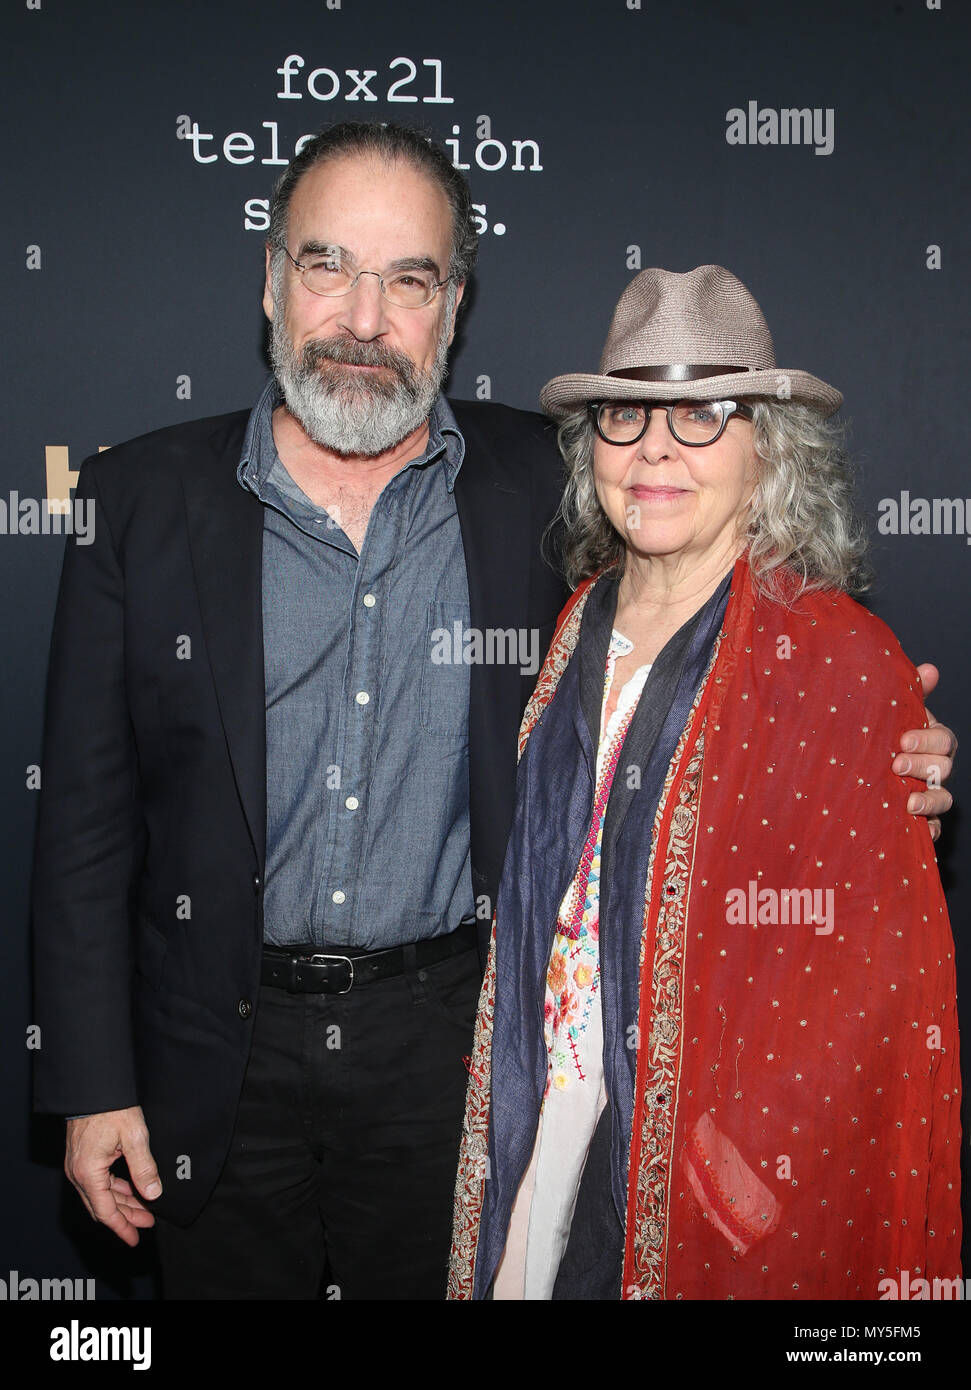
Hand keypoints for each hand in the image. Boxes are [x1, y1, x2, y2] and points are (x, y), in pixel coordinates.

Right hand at [65, 1107, 160, 1246]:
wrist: (94, 1085)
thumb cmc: (112, 1107)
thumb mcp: (135, 1136)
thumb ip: (144, 1167)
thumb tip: (153, 1193)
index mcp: (88, 1173)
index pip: (105, 1212)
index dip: (122, 1227)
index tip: (136, 1238)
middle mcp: (78, 1173)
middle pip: (102, 1207)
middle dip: (125, 1217)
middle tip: (148, 1223)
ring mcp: (78, 1166)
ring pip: (100, 1195)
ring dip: (122, 1203)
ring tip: (144, 1208)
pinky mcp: (82, 1157)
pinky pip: (98, 1182)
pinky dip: (115, 1189)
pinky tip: (131, 1188)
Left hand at [893, 664, 956, 840]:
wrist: (851, 769)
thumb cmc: (876, 734)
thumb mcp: (889, 712)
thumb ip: (908, 693)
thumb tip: (929, 669)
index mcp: (930, 741)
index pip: (943, 739)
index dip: (927, 739)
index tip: (903, 739)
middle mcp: (933, 768)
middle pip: (943, 768)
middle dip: (922, 766)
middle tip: (896, 765)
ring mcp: (928, 793)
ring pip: (942, 799)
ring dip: (929, 801)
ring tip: (908, 803)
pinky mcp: (918, 818)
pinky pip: (933, 828)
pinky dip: (929, 830)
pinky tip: (917, 830)